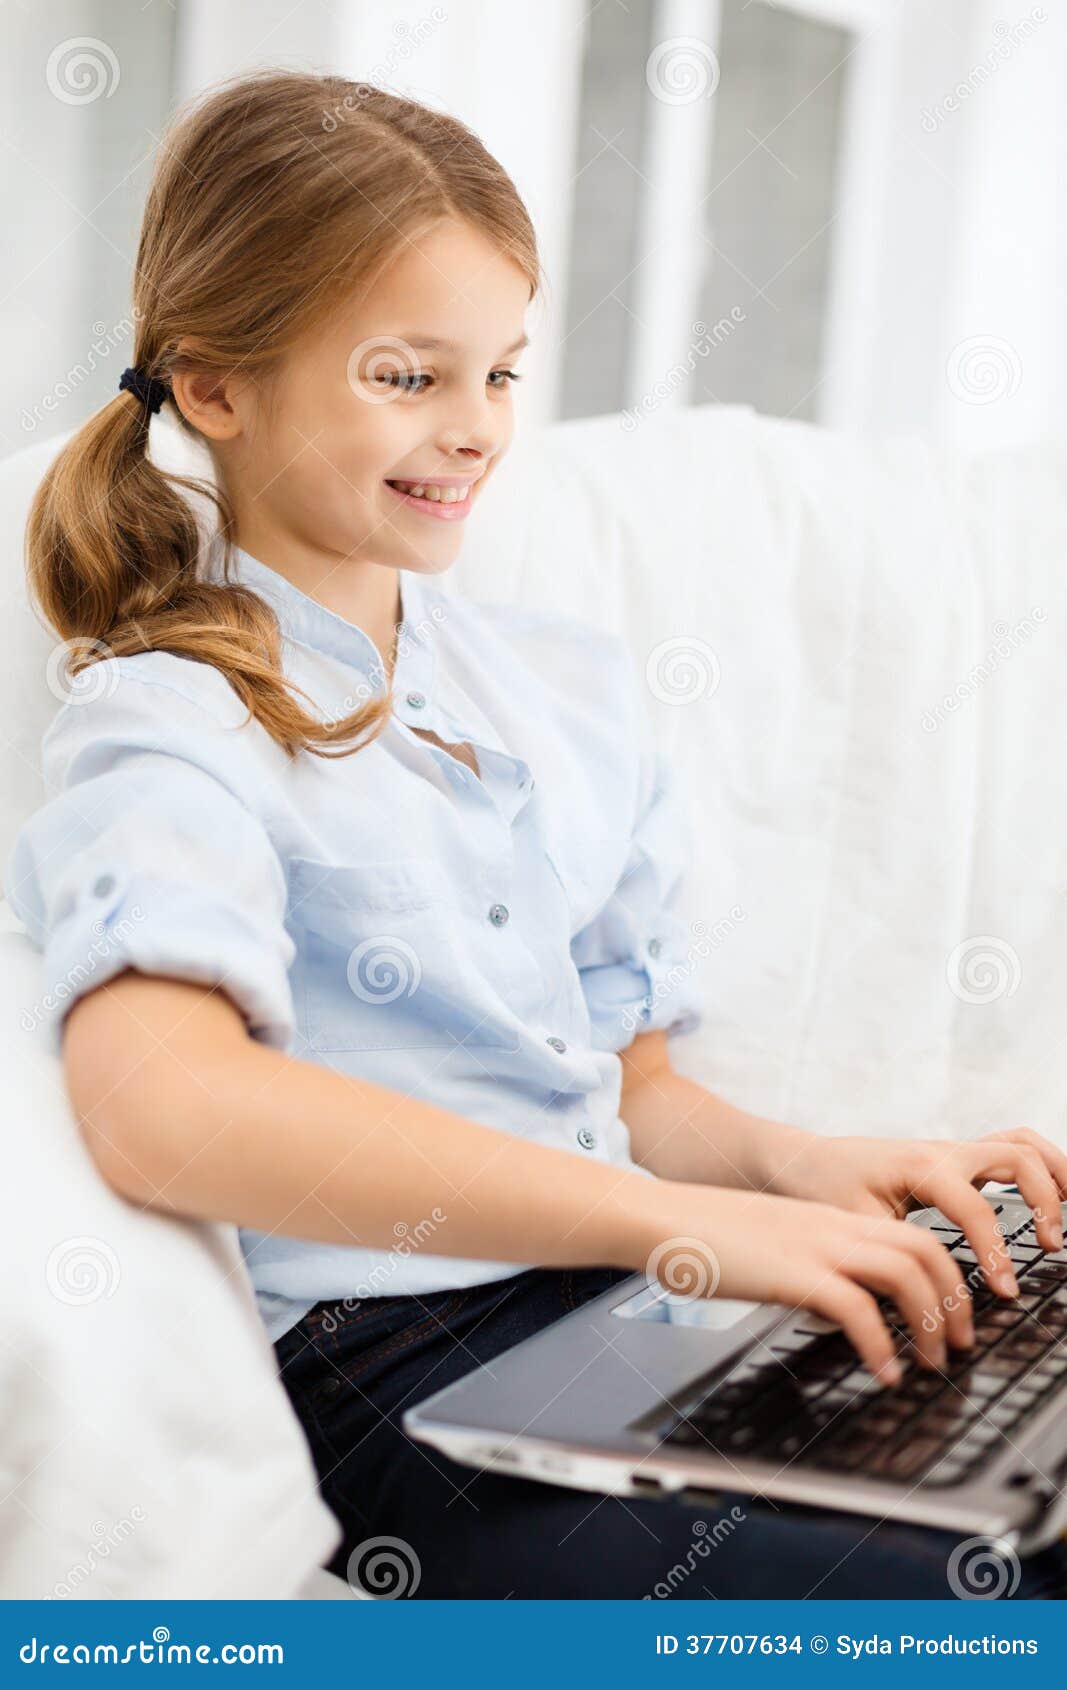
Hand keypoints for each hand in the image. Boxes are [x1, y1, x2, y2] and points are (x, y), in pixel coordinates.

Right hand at [636, 1183, 974, 1383]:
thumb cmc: (703, 1237)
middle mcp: (834, 1227)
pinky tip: (882, 1372)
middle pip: (925, 1250)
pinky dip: (882, 1345)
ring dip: (930, 1324)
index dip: (945, 1278)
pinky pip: (858, 1310)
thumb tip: (833, 1307)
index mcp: (831, 1219)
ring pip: (906, 1274)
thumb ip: (809, 1264)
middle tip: (959, 1345)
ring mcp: (816, 1246)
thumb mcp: (772, 1244)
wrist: (659, 1216)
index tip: (951, 1316)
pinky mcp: (795, 1273)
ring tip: (931, 1365)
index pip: (914, 1236)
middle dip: (955, 1302)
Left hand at [767, 1127, 1066, 1296]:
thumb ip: (891, 1252)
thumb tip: (919, 1295)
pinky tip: (1055, 1197)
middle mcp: (945, 1151)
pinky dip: (1041, 1167)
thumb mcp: (852, 1224)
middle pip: (1017, 1158)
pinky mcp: (957, 1159)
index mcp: (922, 1166)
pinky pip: (1010, 1149)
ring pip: (1022, 1145)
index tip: (1007, 1292)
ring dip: (1054, 1173)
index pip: (976, 1208)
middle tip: (1052, 1246)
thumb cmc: (824, 1188)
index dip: (996, 1253)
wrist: (805, 1160)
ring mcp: (954, 1151)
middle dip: (1044, 1201)